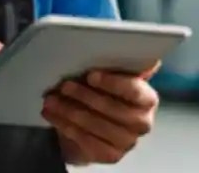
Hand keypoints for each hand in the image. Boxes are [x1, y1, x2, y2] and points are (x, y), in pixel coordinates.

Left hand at [42, 62, 160, 164]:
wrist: (95, 121)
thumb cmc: (105, 92)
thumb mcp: (111, 75)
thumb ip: (119, 63)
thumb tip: (125, 43)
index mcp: (147, 99)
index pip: (134, 90)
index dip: (112, 83)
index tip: (91, 75)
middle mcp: (142, 123)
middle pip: (113, 109)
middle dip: (85, 96)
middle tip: (64, 85)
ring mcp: (127, 142)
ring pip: (96, 126)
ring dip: (70, 111)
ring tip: (51, 99)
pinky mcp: (111, 155)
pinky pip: (87, 141)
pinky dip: (66, 127)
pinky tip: (53, 116)